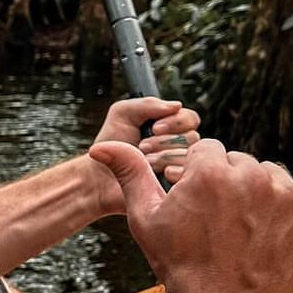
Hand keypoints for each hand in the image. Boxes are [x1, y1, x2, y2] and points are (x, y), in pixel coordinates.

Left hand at [87, 98, 200, 216]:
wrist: (100, 178)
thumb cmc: (109, 145)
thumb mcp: (122, 115)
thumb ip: (146, 104)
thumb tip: (176, 105)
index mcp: (169, 127)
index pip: (190, 119)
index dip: (176, 122)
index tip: (154, 128)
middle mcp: (178, 147)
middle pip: (193, 138)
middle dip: (165, 142)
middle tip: (142, 147)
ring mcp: (179, 168)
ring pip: (190, 158)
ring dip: (164, 158)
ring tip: (145, 163)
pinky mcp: (178, 187)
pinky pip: (188, 179)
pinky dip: (172, 174)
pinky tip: (157, 175)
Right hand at [87, 122, 292, 292]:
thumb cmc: (178, 263)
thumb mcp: (145, 217)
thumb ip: (129, 173)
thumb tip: (100, 146)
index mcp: (210, 171)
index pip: (205, 152)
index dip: (194, 176)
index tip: (192, 206)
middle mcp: (249, 176)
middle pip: (235, 160)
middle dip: (223, 183)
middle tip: (213, 224)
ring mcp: (281, 195)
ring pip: (265, 172)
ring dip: (253, 187)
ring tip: (240, 225)